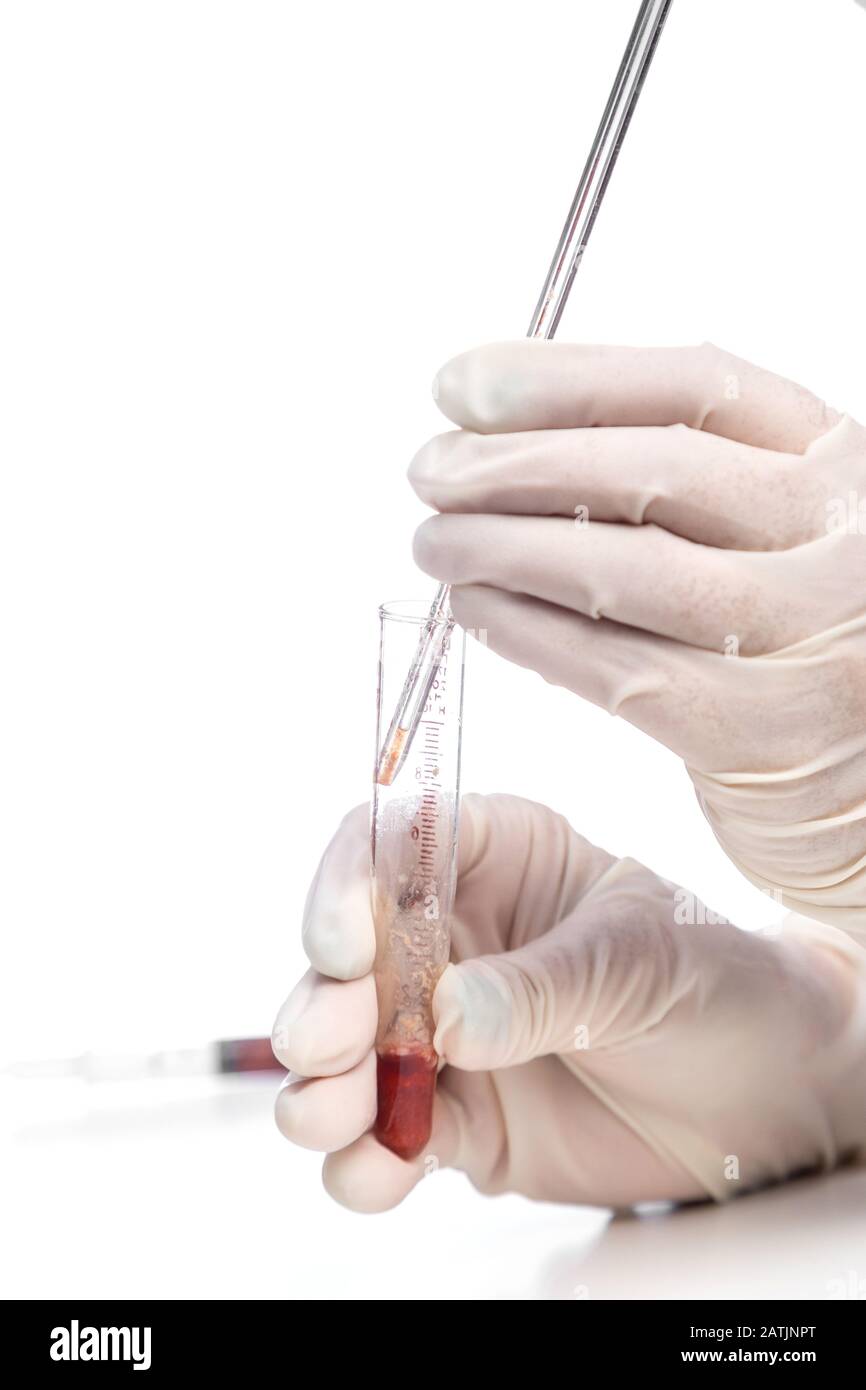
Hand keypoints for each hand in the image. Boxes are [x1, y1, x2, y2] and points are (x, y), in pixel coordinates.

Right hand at [272, 793, 865, 1211]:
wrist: (762, 1090)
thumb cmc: (711, 978)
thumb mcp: (636, 957)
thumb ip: (541, 985)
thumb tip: (446, 1018)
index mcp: (489, 859)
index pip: (387, 845)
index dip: (343, 885)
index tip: (340, 946)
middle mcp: (449, 941)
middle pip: (346, 961)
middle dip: (321, 1005)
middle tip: (329, 1044)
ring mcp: (443, 1034)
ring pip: (344, 1058)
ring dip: (318, 1091)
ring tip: (332, 1118)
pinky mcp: (457, 1120)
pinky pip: (386, 1141)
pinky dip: (365, 1164)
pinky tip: (376, 1173)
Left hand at [409, 342, 865, 941]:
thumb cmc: (803, 647)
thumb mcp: (783, 535)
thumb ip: (690, 483)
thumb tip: (507, 433)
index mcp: (842, 463)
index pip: (694, 387)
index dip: (563, 378)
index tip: (463, 385)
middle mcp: (840, 538)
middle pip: (653, 470)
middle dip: (516, 464)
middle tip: (430, 469)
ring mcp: (808, 637)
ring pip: (627, 569)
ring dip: (507, 549)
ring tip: (436, 542)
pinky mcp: (760, 733)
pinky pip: (616, 667)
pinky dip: (531, 634)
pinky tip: (479, 611)